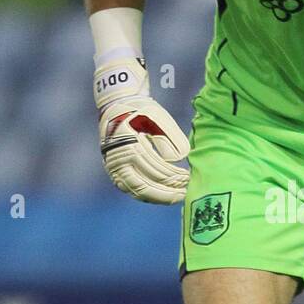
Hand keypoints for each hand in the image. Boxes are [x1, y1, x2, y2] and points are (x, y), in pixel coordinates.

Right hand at [94, 54, 189, 203]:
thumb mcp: (158, 118)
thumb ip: (170, 137)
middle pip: (144, 186)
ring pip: (138, 192)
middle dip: (167, 192)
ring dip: (160, 195)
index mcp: (128, 145)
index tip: (189, 178)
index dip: (173, 176)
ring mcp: (114, 168)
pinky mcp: (116, 173)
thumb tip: (178, 159)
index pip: (154, 168)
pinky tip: (166, 194)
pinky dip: (150, 194)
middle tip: (186, 192)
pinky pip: (133, 190)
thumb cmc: (141, 111)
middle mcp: (117, 160)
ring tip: (179, 193)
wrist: (118, 107)